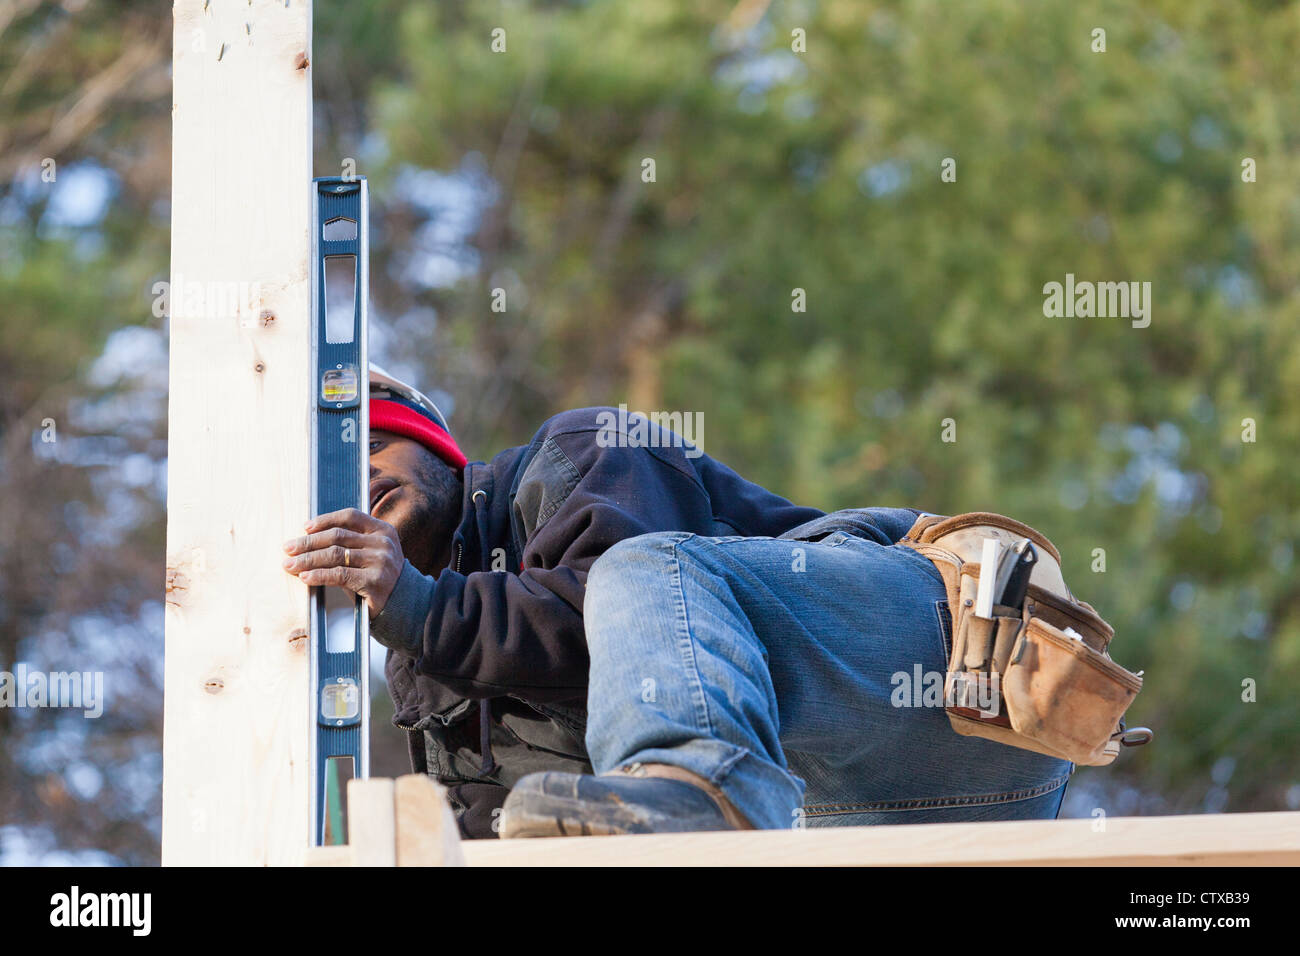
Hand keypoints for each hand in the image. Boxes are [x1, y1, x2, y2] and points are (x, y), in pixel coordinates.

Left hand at [282, 509, 404, 618]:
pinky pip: (339, 575)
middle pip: (337, 536)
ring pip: (335, 554)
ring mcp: (381, 561)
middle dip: (308, 542)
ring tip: (290, 565)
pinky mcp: (375, 581)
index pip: (350, 516)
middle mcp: (383, 543)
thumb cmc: (380, 577)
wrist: (406, 604)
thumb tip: (309, 540)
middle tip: (288, 548)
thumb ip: (351, 543)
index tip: (304, 528)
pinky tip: (305, 577)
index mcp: (383, 530)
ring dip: (308, 559)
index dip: (325, 520)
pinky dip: (318, 575)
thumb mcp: (372, 553)